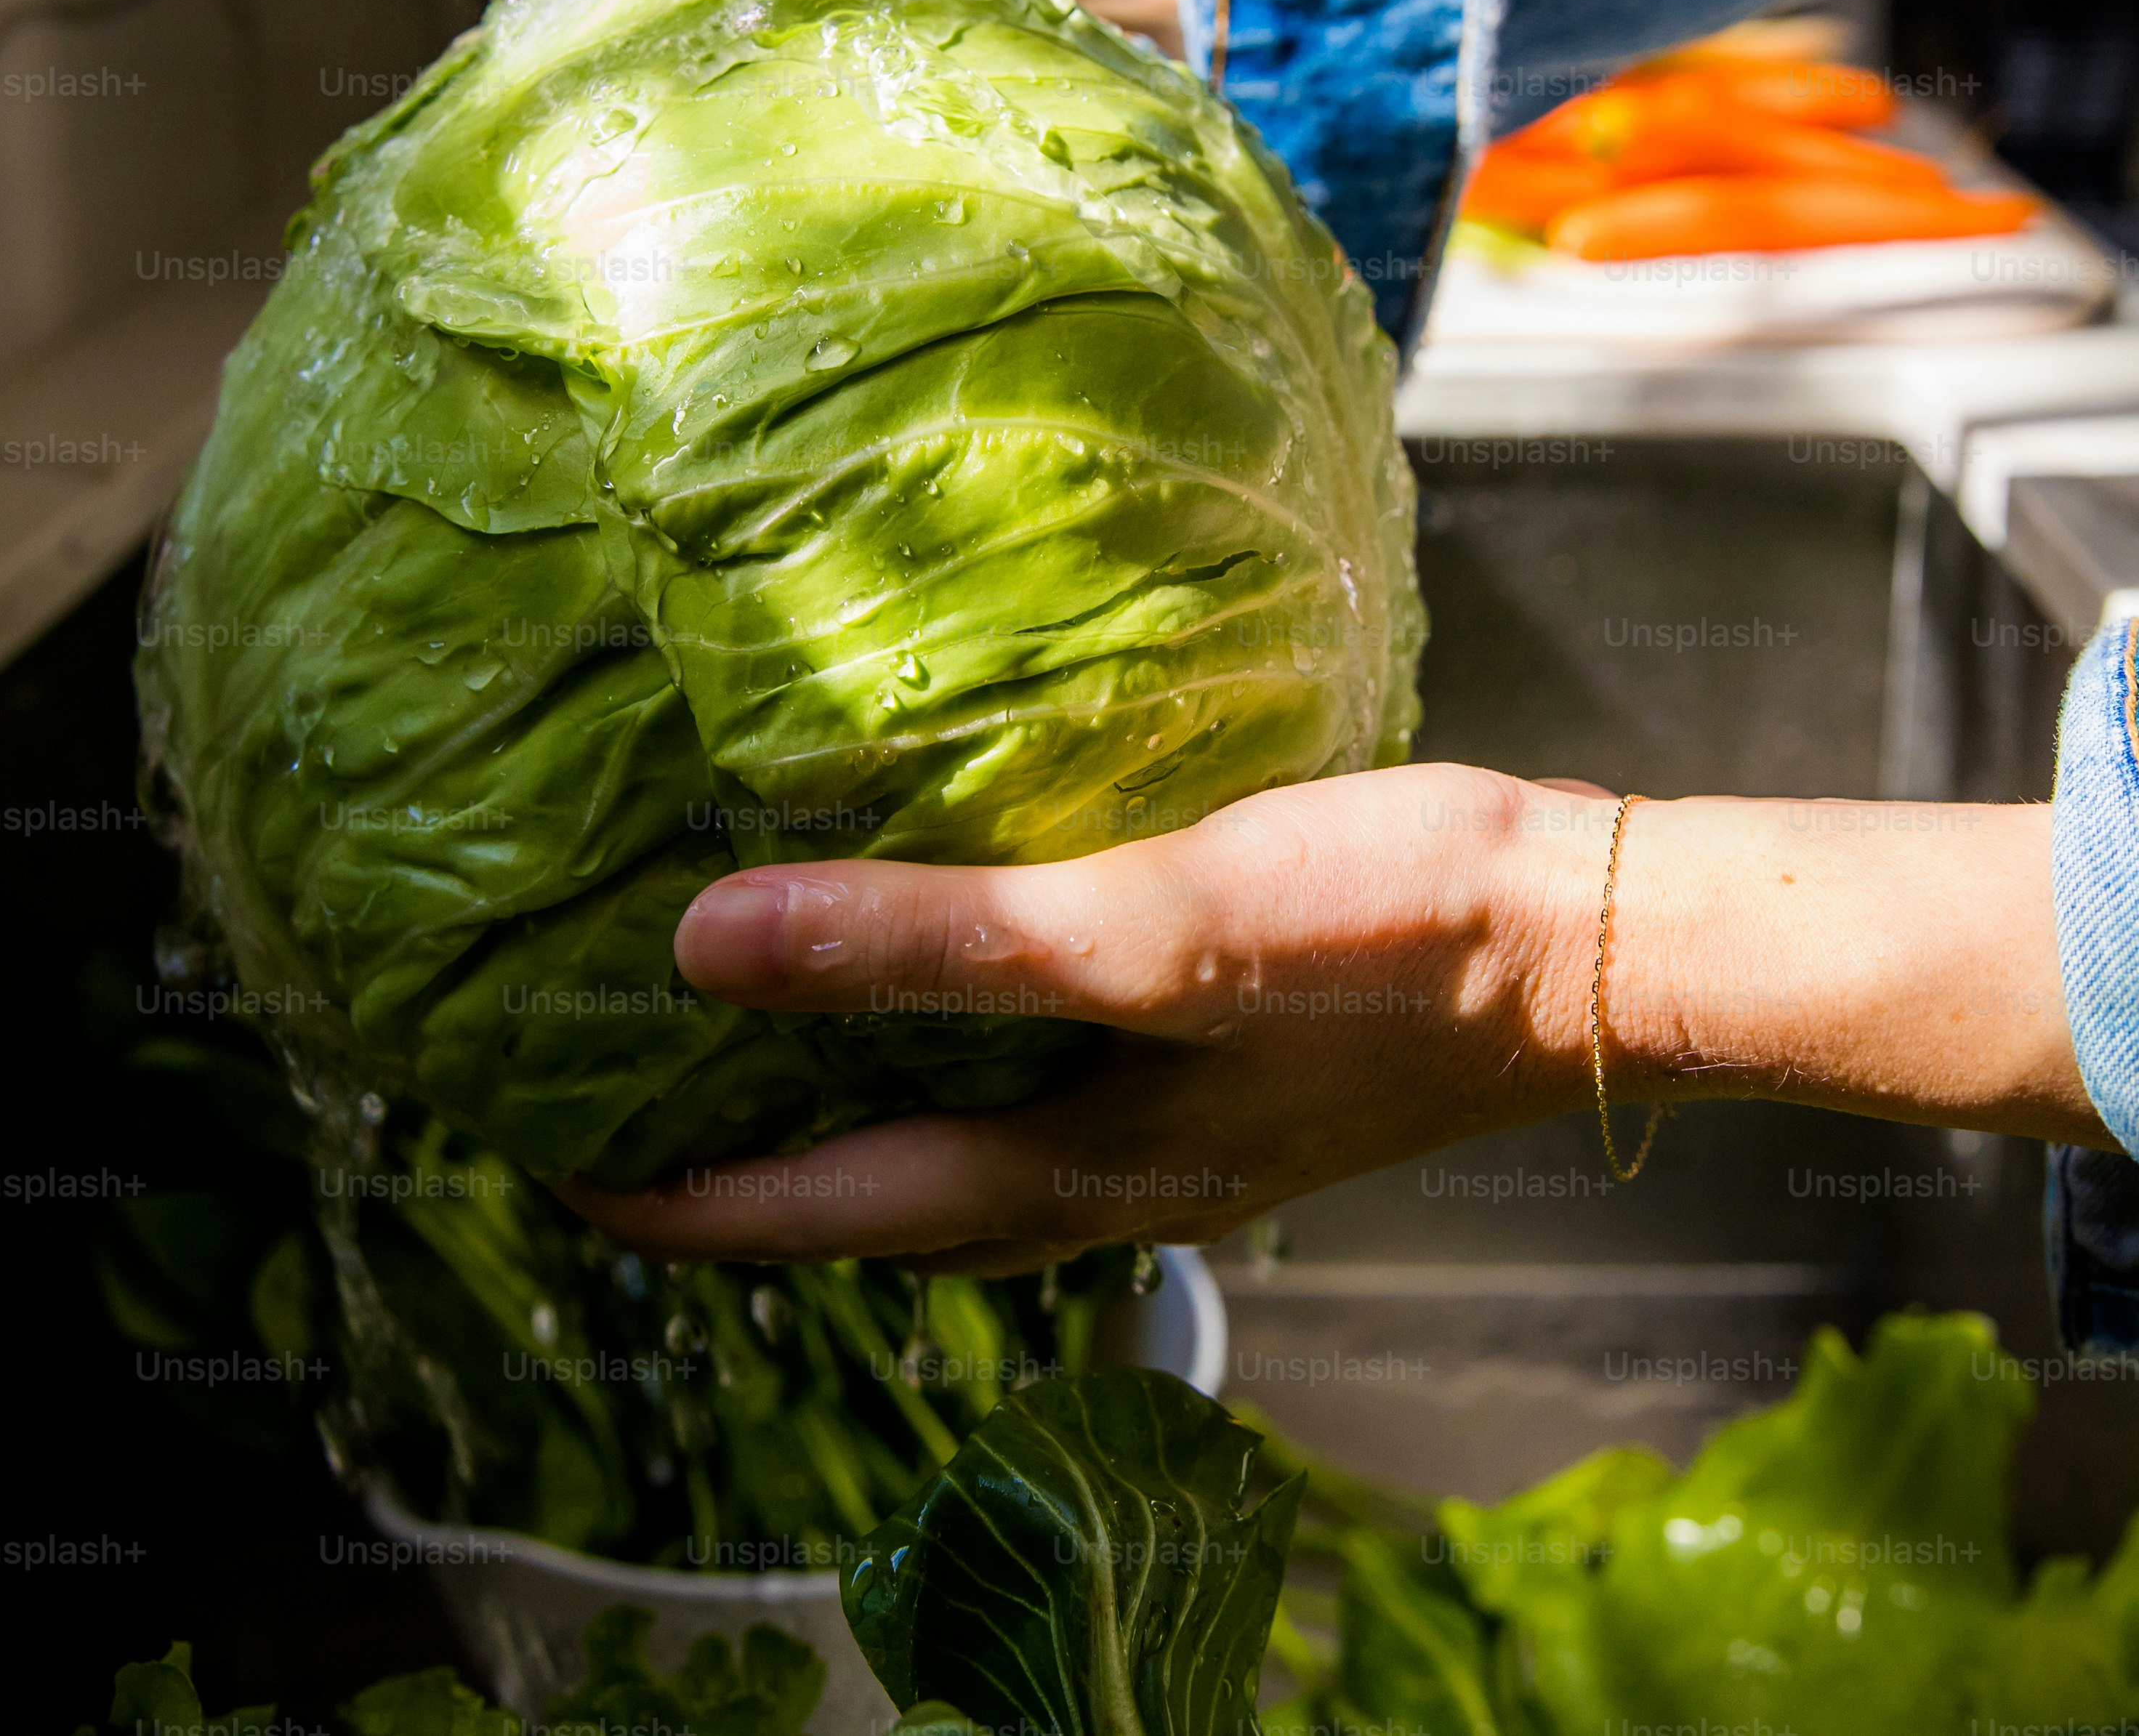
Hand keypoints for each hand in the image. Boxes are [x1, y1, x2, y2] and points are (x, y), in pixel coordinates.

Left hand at [558, 764, 2098, 1273]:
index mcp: (1069, 1169)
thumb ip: (932, 944)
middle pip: (873, 1208)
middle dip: (737, 1185)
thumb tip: (708, 944)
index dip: (669, 1202)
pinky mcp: (1230, 1071)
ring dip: (844, 1130)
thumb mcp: (1150, 927)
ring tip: (747, 1066)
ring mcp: (1177, 1137)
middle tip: (611, 1122)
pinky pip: (1042, 1095)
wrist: (1599, 947)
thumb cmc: (1395, 939)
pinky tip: (958, 992)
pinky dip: (954, 1067)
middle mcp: (1107, 1179)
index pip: (813, 1211)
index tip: (539, 1167)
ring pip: (959, 1160)